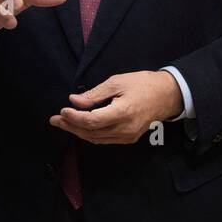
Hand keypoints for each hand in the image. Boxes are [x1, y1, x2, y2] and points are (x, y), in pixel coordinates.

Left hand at [51, 70, 183, 143]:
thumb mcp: (117, 82)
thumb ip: (95, 94)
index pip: (92, 121)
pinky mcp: (129, 138)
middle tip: (55, 120)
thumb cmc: (143, 84)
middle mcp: (125, 129)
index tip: (62, 110)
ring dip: (78, 132)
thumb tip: (74, 101)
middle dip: (71, 126)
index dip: (74, 118)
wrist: (167, 95)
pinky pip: (105, 140)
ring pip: (97, 139)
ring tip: (64, 123)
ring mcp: (128, 136)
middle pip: (91, 133)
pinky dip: (91, 134)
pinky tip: (81, 127)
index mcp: (123, 113)